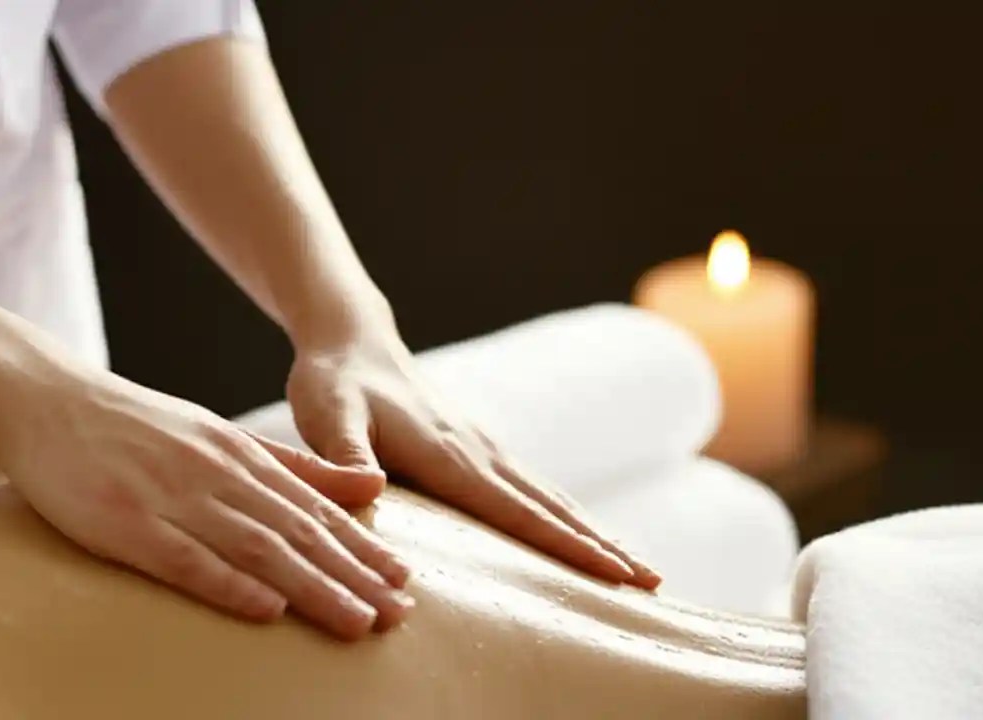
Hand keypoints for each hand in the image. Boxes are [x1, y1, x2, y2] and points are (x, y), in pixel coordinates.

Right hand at [0, 365, 413, 640]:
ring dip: (313, 586)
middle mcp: (218, 474)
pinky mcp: (125, 521)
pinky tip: (266, 610)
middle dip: (354, 575)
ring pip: (257, 547)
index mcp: (242, 455)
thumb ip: (295, 465)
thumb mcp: (224, 435)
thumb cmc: (138, 425)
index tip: (405, 580)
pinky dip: (228, 584)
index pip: (316, 510)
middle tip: (400, 613)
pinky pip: (185, 558)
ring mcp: (172, 497)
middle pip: (298, 532)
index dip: (362, 547)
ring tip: (358, 620)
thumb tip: (369, 485)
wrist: (48, 397)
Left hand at [286, 336, 661, 590]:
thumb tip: (372, 488)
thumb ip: (345, 454)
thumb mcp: (327, 415)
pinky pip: (532, 491)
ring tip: (637, 570)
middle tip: (655, 586)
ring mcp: (484, 449)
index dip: (569, 546)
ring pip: (550, 499)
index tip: (617, 575)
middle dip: (604, 547)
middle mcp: (479, 453)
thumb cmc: (334, 382)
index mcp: (450, 456)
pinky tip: (579, 535)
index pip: (520, 511)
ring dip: (595, 533)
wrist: (353, 339)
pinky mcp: (478, 450)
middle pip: (554, 508)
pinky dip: (566, 517)